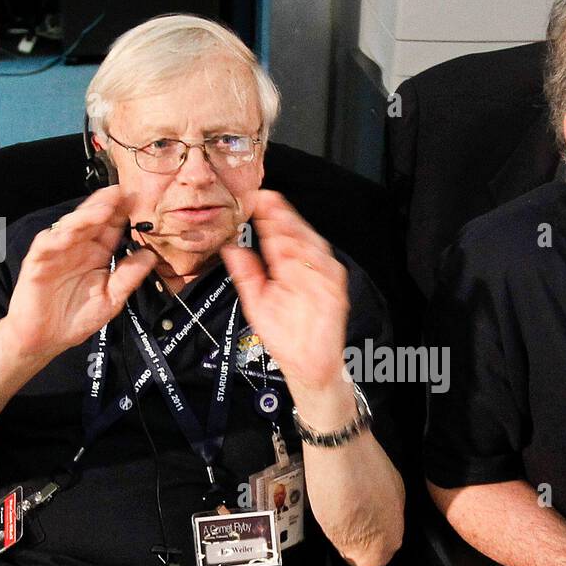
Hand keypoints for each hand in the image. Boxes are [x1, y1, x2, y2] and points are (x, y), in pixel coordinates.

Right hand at [2, 187, 156, 361]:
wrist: (45, 339)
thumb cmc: (75, 318)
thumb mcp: (112, 298)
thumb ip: (129, 276)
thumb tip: (151, 256)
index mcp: (96, 254)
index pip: (111, 228)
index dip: (124, 215)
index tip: (140, 202)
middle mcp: (77, 248)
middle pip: (93, 220)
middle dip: (107, 205)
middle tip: (123, 192)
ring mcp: (57, 252)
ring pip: (71, 227)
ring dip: (86, 215)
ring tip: (104, 207)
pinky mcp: (37, 262)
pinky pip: (46, 245)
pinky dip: (58, 237)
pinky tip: (71, 232)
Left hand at [221, 190, 349, 395]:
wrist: (307, 366)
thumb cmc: (287, 337)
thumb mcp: (257, 302)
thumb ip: (246, 274)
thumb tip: (231, 247)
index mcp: (288, 267)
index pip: (278, 234)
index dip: (267, 214)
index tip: (252, 199)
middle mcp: (307, 269)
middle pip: (296, 233)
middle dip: (280, 216)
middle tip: (264, 200)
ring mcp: (322, 279)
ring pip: (311, 246)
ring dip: (294, 230)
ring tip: (276, 217)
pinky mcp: (333, 292)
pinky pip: (324, 269)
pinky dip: (311, 257)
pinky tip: (295, 247)